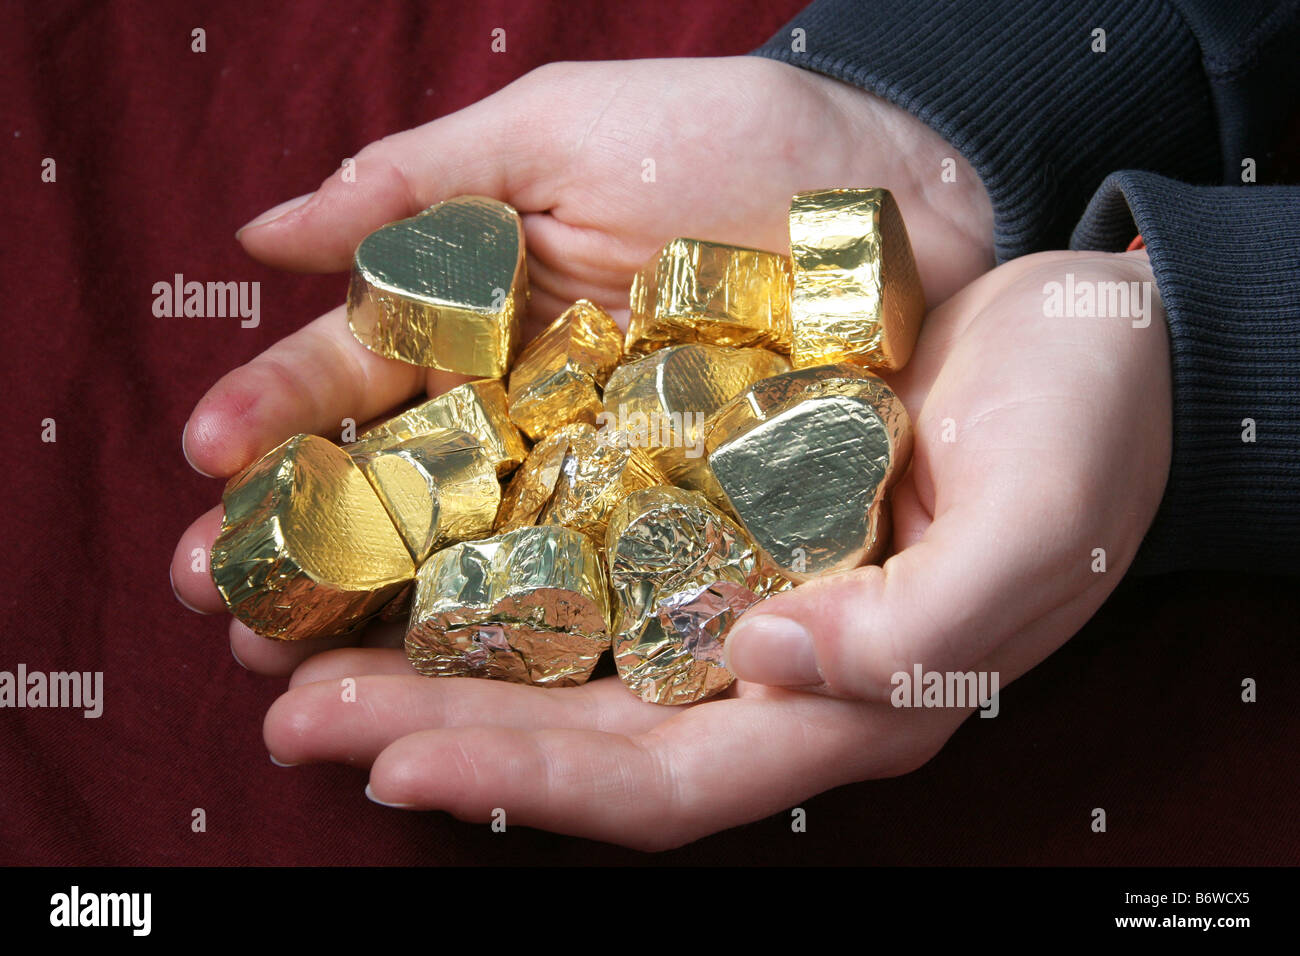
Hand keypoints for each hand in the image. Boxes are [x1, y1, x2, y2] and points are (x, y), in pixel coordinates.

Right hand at [171, 55, 994, 673]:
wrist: (905, 189)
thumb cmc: (738, 140)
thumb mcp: (565, 135)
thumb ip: (419, 184)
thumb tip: (261, 236)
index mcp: (490, 312)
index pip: (362, 369)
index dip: (281, 410)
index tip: (204, 455)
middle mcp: (532, 409)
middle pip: (400, 485)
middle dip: (304, 538)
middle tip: (215, 595)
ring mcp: (603, 480)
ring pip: (475, 556)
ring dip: (381, 611)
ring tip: (291, 662)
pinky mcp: (684, 532)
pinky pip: (592, 589)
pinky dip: (518, 635)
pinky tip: (443, 675)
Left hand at [255, 249, 1169, 848]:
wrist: (1090, 348)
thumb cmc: (1085, 434)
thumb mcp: (1037, 525)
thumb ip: (921, 621)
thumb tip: (771, 655)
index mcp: (851, 706)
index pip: (665, 781)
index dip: (528, 784)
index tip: (391, 763)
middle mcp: (774, 677)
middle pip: (580, 738)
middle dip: (435, 734)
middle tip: (295, 716)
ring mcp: (736, 604)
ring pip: (563, 665)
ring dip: (433, 667)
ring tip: (304, 658)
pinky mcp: (712, 530)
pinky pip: (586, 576)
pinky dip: (491, 583)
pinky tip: (407, 567)